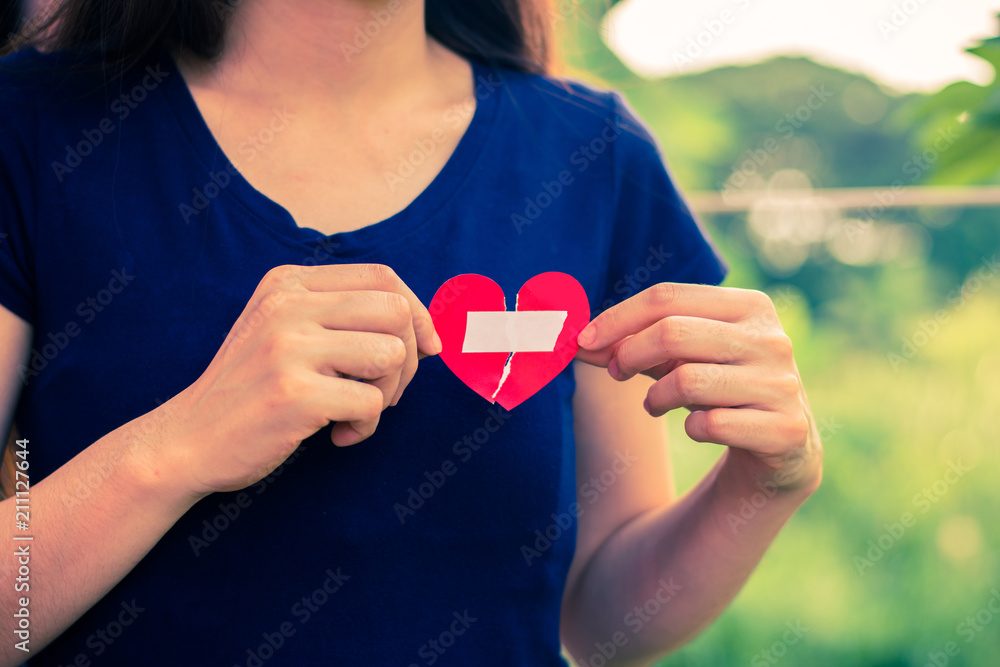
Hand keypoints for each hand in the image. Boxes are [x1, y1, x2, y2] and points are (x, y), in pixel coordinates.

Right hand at [154, 264, 440, 496]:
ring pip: (391, 354)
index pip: (383, 276)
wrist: (187, 440)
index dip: (419, 313)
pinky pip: (371, 403)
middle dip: (409, 358)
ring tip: (356, 411)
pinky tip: (336, 435)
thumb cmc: (252, 390)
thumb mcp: (284, 331)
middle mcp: (287, 306)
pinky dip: (365, 427)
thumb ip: (341, 317)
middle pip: (396, 311)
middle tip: (384, 391)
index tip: (428, 348)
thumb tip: (429, 330)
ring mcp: (288, 348)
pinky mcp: (293, 394)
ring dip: (388, 394)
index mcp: (288, 283)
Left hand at [575, 283, 820, 492]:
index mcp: (750, 306)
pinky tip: (698, 427)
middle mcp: (771, 339)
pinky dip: (692, 428)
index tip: (583, 340)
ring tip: (655, 402)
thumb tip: (574, 341)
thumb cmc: (719, 387)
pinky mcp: (784, 429)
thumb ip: (631, 345)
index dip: (617, 318)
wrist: (783, 445)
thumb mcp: (679, 358)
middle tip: (617, 372)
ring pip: (687, 380)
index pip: (667, 297)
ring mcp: (782, 384)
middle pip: (672, 332)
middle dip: (629, 354)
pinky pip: (710, 424)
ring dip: (655, 396)